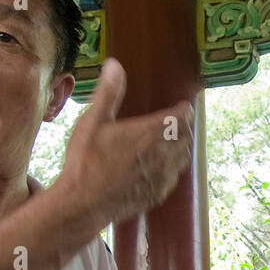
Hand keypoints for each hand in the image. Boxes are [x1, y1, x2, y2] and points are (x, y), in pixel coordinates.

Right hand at [55, 58, 193, 231]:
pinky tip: (164, 166)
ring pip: (184, 157)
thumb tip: (115, 65)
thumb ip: (108, 93)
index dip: (185, 109)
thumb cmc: (85, 161)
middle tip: (179, 121)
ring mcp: (162, 177)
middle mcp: (162, 155)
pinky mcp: (158, 194)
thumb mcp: (93, 121)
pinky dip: (174, 167)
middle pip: (186, 136)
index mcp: (149, 133)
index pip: (181, 117)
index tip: (184, 105)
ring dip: (182, 146)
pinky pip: (175, 177)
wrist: (83, 203)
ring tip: (175, 140)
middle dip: (185, 126)